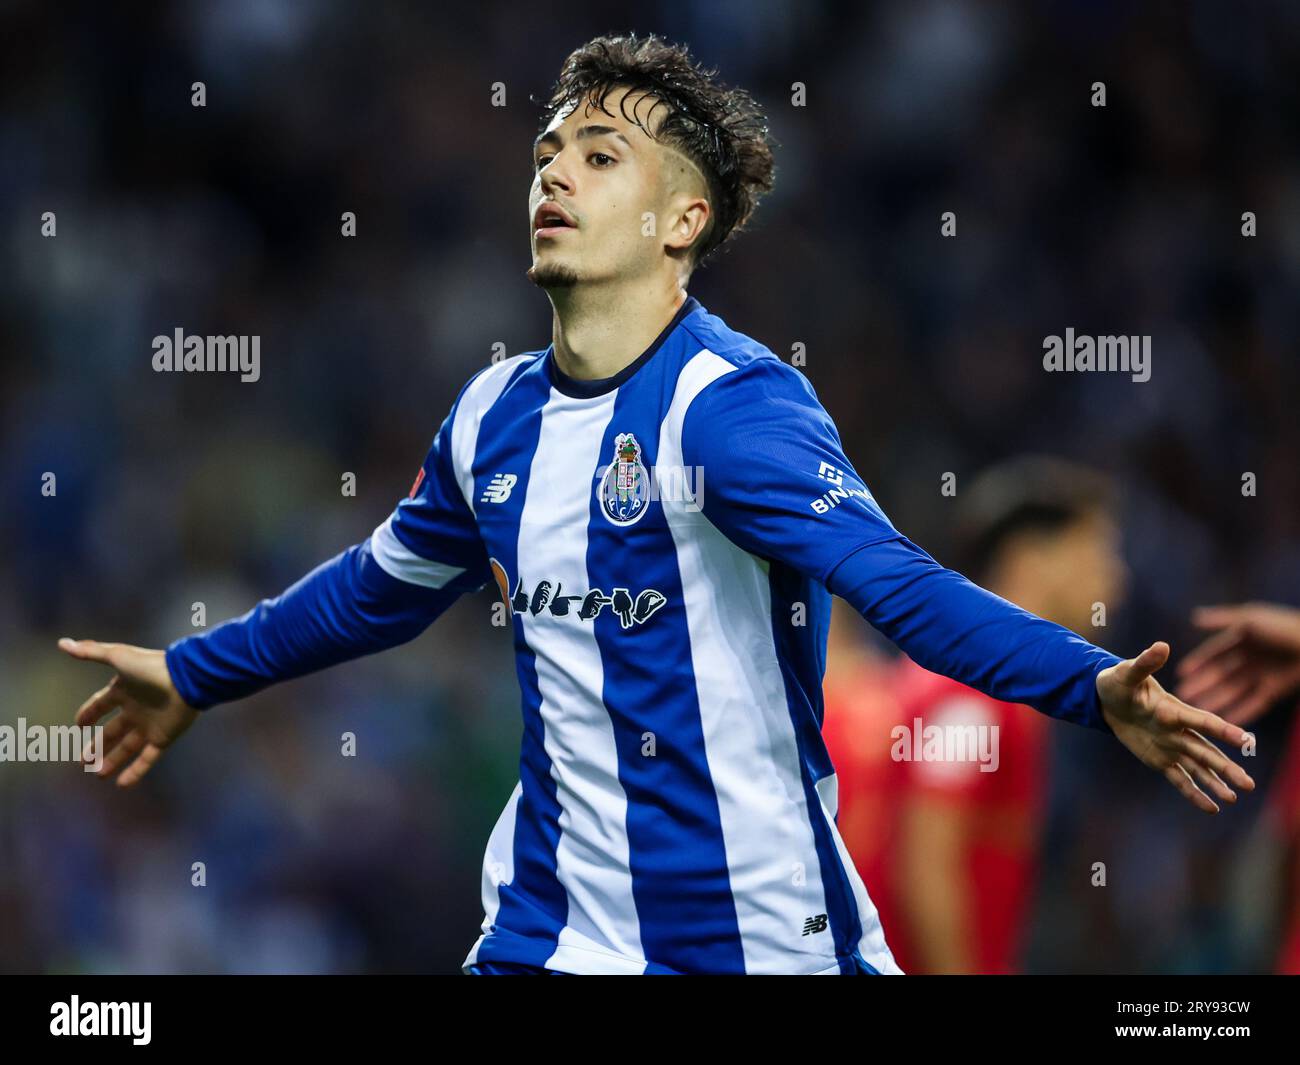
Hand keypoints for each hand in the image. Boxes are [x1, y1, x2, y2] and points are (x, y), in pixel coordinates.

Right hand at [59, 637, 198, 786]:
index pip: (102, 704)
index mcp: (125, 690)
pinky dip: (136, 771)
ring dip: (112, 761)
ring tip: (98, 775)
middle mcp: (137, 709)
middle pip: (113, 731)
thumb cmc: (151, 667)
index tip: (78, 724)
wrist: (187, 679)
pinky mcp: (164, 737)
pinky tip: (122, 784)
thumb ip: (91, 652)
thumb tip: (62, 643)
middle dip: (98, 745)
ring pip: (128, 747)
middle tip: (82, 761)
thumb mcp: (118, 657)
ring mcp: (150, 724)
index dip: (89, 713)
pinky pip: (148, 758)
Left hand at [1097, 641, 1254, 813]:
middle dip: (1226, 767)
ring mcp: (1170, 747)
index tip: (1245, 740)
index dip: (1224, 730)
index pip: (1203, 721)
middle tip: (1248, 783)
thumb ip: (1145, 663)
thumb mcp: (1127, 673)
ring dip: (1215, 782)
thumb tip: (1161, 645)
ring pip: (1198, 767)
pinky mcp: (1159, 760)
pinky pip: (1179, 779)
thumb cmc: (1118, 682)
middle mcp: (1178, 730)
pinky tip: (1211, 807)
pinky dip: (1193, 793)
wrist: (1105, 700)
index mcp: (1173, 710)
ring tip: (1235, 797)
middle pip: (1206, 751)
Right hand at [1175, 603, 1299, 724]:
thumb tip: (1194, 618)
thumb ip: (1222, 620)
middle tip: (1181, 695)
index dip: (1198, 663)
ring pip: (1235, 690)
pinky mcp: (1277, 689)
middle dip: (1202, 684)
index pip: (1215, 653)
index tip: (1180, 674)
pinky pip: (1255, 703)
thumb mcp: (1250, 618)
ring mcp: (1263, 675)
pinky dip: (1241, 711)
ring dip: (1217, 699)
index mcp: (1243, 639)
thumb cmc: (1284, 627)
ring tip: (1198, 710)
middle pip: (1221, 674)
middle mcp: (1250, 658)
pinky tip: (1225, 720)